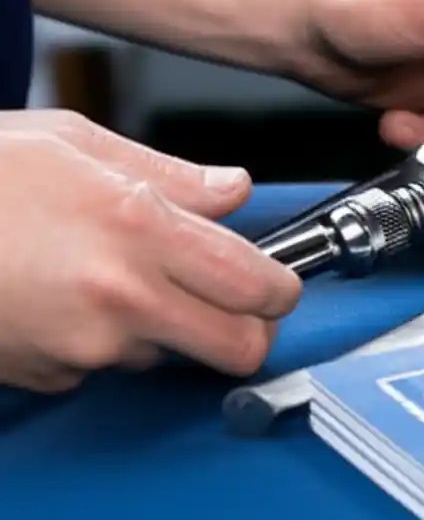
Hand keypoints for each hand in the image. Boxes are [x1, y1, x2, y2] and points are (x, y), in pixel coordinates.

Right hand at [0, 111, 300, 392]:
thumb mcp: (77, 144)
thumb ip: (171, 175)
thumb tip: (233, 190)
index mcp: (140, 231)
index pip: (261, 287)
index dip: (280, 288)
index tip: (274, 281)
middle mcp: (120, 298)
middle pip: (239, 348)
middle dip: (247, 329)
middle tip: (230, 301)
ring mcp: (82, 346)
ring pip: (168, 356)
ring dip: (162, 328)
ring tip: (110, 276)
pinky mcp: (47, 374)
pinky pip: (103, 366)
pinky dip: (99, 341)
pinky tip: (63, 297)